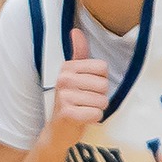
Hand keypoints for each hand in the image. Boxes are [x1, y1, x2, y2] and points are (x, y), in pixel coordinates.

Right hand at [45, 28, 108, 146]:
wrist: (57, 130)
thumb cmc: (71, 102)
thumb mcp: (74, 76)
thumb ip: (79, 54)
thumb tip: (76, 31)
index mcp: (67, 68)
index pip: (102, 68)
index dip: (101, 80)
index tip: (88, 88)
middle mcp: (63, 79)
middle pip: (104, 85)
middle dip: (100, 97)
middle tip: (86, 102)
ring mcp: (63, 96)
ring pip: (101, 101)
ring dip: (97, 109)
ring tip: (84, 110)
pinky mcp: (66, 113)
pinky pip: (96, 113)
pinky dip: (93, 119)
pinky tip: (82, 119)